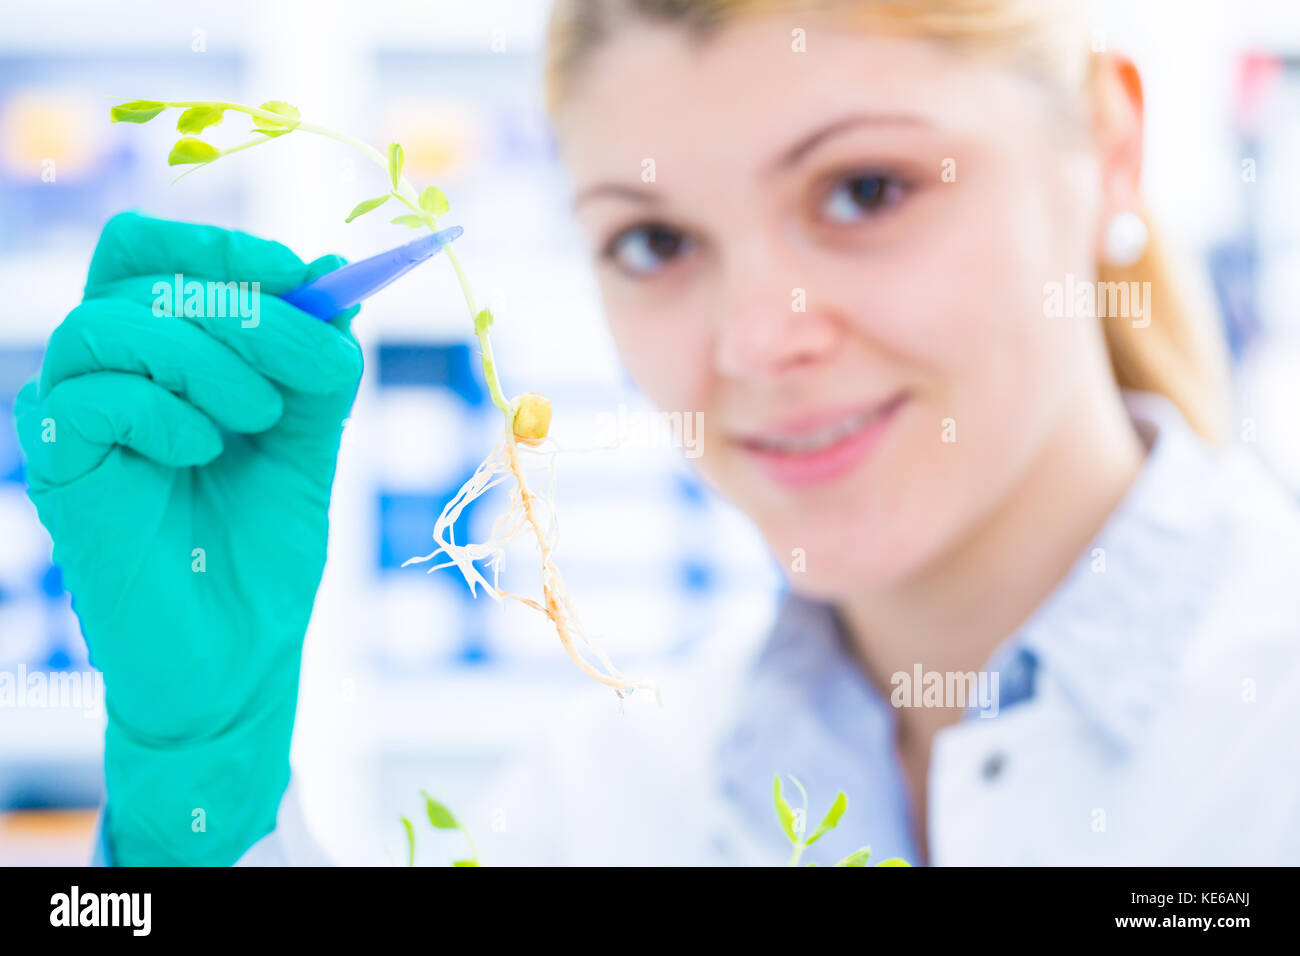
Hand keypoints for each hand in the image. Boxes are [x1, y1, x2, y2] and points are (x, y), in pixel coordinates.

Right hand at [14, 212, 362, 864]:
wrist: (238, 652)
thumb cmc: (263, 547)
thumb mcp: (309, 437)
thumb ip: (317, 360)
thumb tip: (337, 269)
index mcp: (157, 351)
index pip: (154, 247)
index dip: (227, 244)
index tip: (305, 277)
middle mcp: (104, 371)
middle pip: (133, 268)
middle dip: (235, 299)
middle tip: (303, 359)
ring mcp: (72, 416)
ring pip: (107, 322)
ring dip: (206, 358)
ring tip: (256, 421)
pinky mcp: (57, 469)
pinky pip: (87, 397)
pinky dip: (163, 411)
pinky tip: (202, 454)